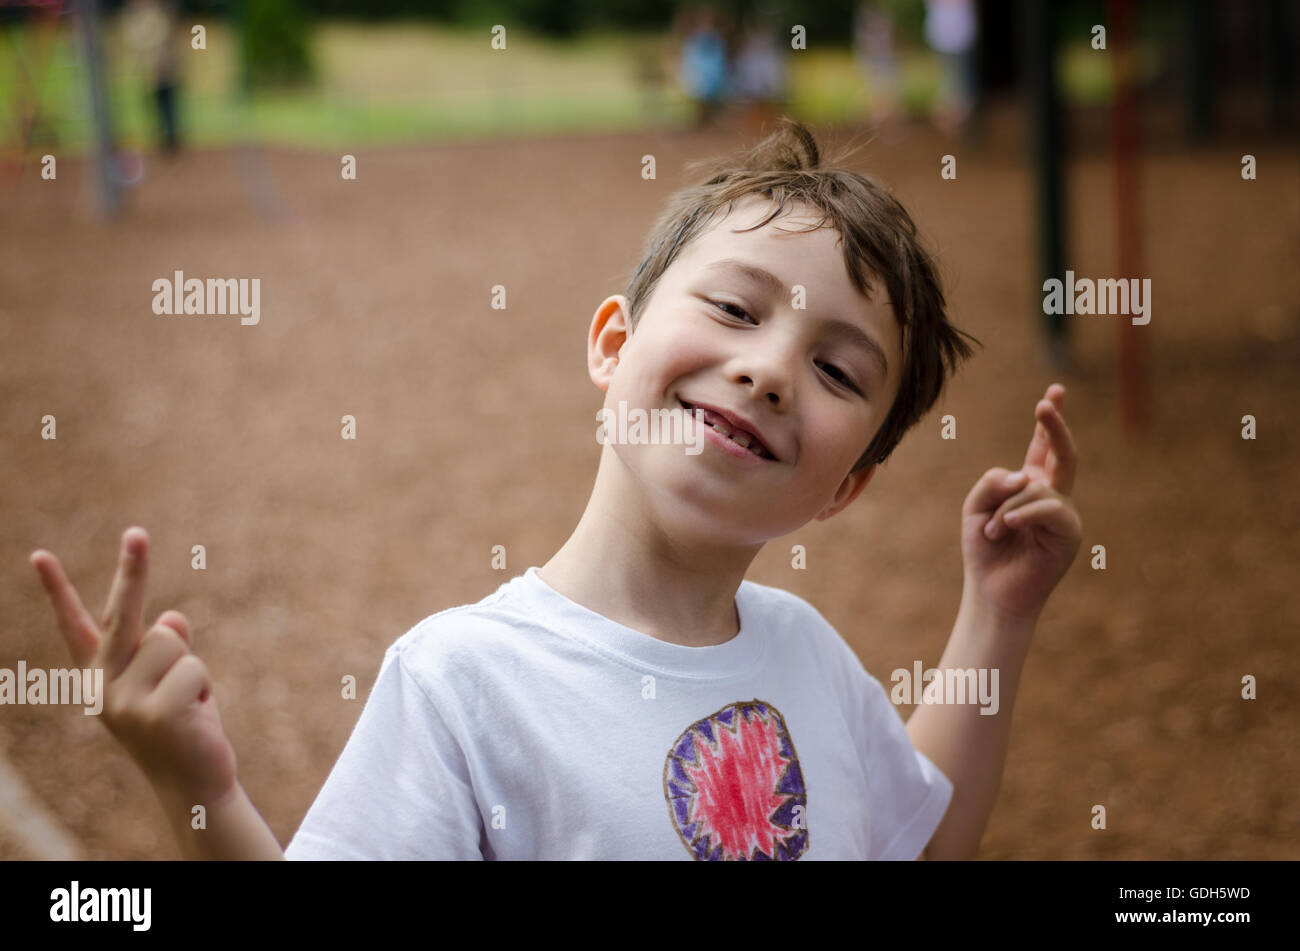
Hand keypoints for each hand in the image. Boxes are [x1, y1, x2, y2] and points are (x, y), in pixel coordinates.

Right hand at [30, 527, 237, 809]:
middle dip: (131, 569)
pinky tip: (196, 716)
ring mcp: (124, 701)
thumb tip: (172, 617)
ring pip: (172, 639)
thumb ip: (168, 643)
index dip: (58, 590)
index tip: (39, 555)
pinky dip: (204, 687)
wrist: (193, 783)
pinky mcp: (154, 713)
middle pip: (122, 614)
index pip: (77, 624)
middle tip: (136, 531)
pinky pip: (193, 667)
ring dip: (192, 667)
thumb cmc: (183, 724)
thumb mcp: (173, 677)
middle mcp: (103, 685)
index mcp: (101, 674)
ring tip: (189, 702)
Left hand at [960, 384, 1082, 621]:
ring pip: (1037, 487)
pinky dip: (1020, 514)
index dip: (1049, 421)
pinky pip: (1047, 507)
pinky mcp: (1069, 533)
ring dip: (1006, 508)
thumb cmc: (985, 551)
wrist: (993, 593)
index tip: (1054, 392)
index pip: (1042, 448)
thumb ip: (992, 482)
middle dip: (1055, 426)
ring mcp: (1063, 514)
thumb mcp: (976, 507)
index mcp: (1029, 487)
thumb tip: (1024, 476)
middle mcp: (1051, 496)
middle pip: (1061, 453)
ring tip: (993, 532)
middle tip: (1046, 403)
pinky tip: (1004, 528)